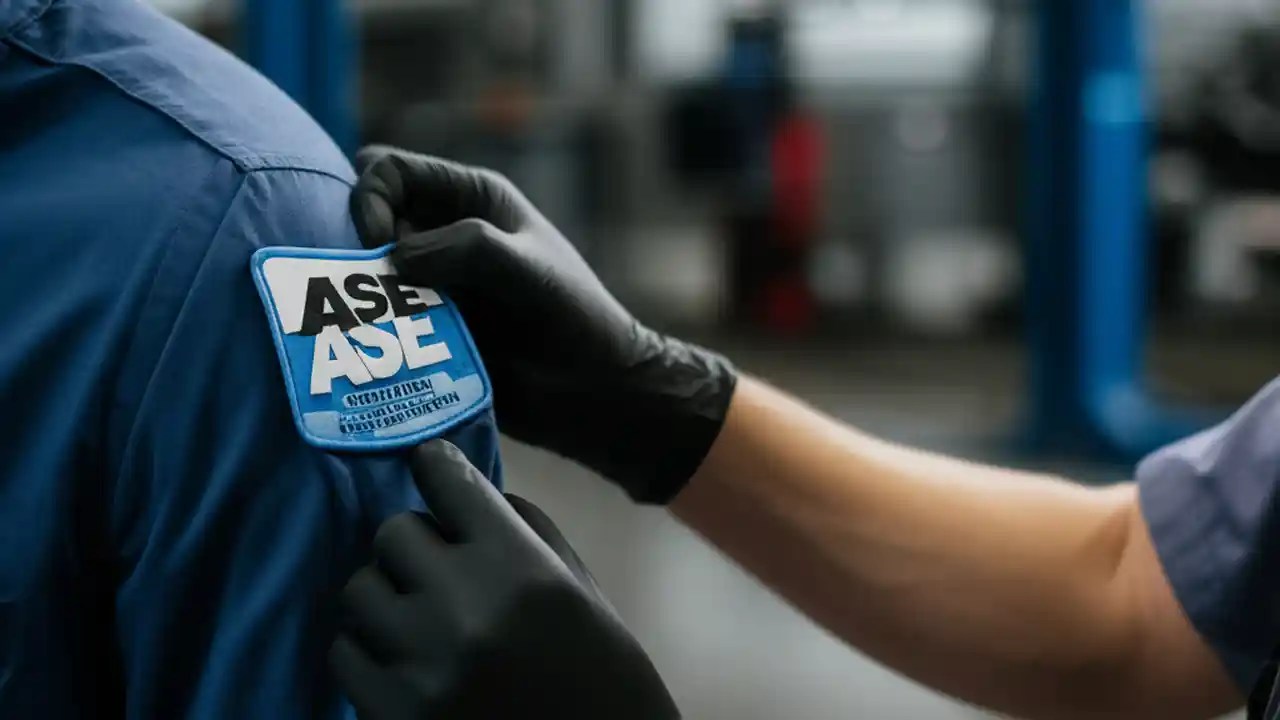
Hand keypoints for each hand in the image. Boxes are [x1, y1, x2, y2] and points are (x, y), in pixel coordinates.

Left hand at [329, 440, 680, 719]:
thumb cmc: (603, 676)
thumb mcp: (582, 591)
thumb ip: (526, 533)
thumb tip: (467, 494)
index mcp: (520, 569)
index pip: (448, 482)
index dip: (436, 465)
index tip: (431, 465)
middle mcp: (463, 608)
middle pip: (394, 532)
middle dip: (416, 543)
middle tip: (436, 564)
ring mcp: (419, 665)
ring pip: (360, 589)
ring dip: (387, 594)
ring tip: (415, 614)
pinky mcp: (390, 713)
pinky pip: (344, 652)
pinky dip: (369, 648)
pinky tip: (403, 658)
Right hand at [351, 147, 736, 503]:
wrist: (593, 391)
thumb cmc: (574, 317)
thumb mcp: (528, 271)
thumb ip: (469, 248)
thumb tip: (395, 257)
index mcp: (469, 199)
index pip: (388, 171)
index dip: (369, 199)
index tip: (381, 248)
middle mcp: (443, 234)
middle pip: (363, 220)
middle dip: (351, 249)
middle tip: (365, 291)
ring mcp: (431, 284)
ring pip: (363, 275)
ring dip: (357, 298)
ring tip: (369, 328)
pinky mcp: (424, 331)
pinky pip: (374, 323)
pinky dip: (366, 333)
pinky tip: (375, 353)